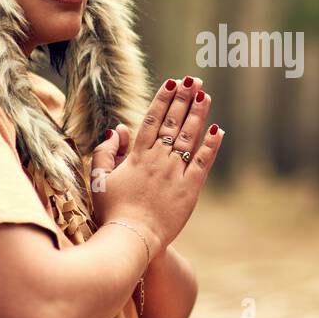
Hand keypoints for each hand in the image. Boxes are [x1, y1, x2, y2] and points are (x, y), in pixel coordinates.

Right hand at [90, 74, 223, 259]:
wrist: (131, 238)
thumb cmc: (112, 212)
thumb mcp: (100, 179)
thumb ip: (107, 152)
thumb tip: (118, 129)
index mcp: (137, 156)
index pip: (152, 120)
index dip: (162, 99)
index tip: (171, 83)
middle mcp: (158, 159)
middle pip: (173, 122)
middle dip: (183, 99)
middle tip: (192, 79)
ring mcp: (175, 173)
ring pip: (189, 137)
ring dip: (198, 114)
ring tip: (205, 94)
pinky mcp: (190, 189)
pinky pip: (203, 163)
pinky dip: (211, 146)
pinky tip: (218, 130)